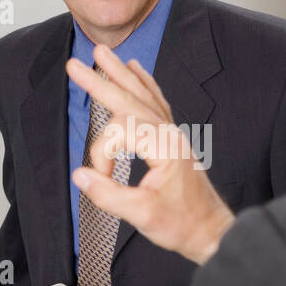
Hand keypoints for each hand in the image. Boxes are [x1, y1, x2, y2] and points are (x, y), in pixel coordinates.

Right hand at [66, 44, 235, 264]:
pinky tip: (135, 70)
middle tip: (76, 65)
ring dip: (120, 75)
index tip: (98, 179)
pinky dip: (144, 84)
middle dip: (101, 82)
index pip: (119, 134)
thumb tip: (80, 176)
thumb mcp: (143, 215)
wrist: (209, 230)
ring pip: (143, 96)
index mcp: (164, 147)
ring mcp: (172, 134)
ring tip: (103, 55)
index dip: (101, 156)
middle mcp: (169, 134)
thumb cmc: (182, 224)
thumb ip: (109, 195)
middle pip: (129, 100)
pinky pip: (156, 102)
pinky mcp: (171, 139)